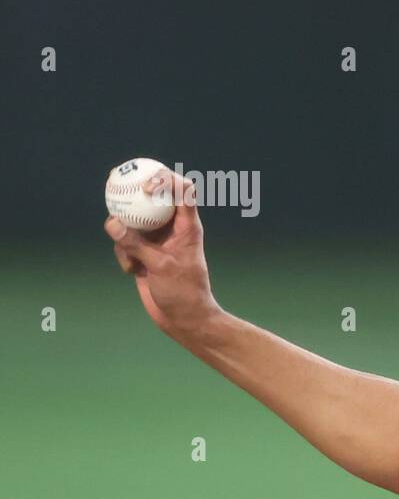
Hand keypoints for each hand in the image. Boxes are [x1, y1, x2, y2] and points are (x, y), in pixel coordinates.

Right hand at [103, 168, 221, 341]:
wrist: (183, 318)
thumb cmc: (183, 292)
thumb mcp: (160, 266)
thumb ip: (135, 244)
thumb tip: (111, 222)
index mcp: (187, 226)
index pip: (183, 190)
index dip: (166, 179)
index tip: (147, 187)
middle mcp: (172, 229)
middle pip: (153, 200)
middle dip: (135, 195)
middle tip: (115, 185)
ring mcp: (157, 241)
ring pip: (133, 223)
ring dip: (126, 239)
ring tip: (133, 259)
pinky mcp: (144, 254)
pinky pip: (125, 244)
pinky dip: (124, 255)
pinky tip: (132, 271)